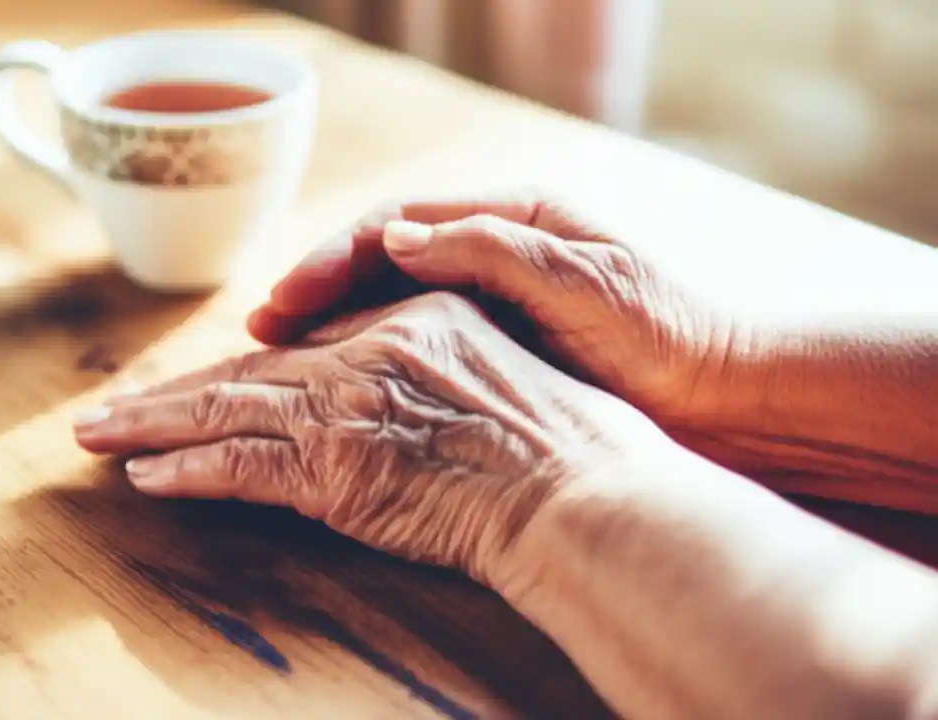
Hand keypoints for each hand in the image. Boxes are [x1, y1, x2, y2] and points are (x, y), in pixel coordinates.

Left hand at [75, 292, 669, 591]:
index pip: (299, 347)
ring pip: (223, 410)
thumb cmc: (566, 443)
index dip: (237, 372)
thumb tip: (383, 388)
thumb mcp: (500, 374)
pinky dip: (186, 470)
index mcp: (408, 317)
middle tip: (103, 407)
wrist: (581, 491)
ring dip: (150, 425)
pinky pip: (240, 466)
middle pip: (244, 371)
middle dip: (166, 394)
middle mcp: (367, 349)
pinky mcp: (334, 466)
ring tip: (95, 434)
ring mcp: (346, 405)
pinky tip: (143, 476)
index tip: (193, 388)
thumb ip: (433, 364)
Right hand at [246, 195, 746, 428]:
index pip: (398, 225)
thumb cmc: (659, 331)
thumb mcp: (580, 278)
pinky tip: (335, 385)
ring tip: (275, 357)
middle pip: (380, 261)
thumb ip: (491, 250)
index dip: (333, 258)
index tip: (284, 297)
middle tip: (260, 328)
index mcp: (510, 219)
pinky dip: (369, 360)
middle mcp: (489, 253)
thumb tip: (395, 237)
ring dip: (332, 327)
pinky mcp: (495, 351)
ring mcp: (489, 303)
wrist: (715, 397)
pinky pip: (415, 346)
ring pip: (388, 304)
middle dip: (316, 290)